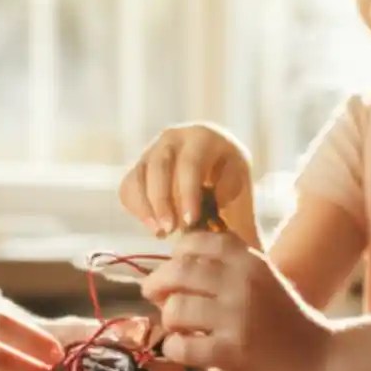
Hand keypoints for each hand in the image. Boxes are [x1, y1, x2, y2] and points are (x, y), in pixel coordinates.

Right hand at [120, 123, 252, 238]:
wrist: (216, 180)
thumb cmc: (232, 190)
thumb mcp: (242, 194)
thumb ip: (237, 208)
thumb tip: (228, 229)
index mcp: (205, 137)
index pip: (191, 162)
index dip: (188, 193)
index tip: (190, 221)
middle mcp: (174, 137)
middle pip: (160, 167)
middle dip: (163, 201)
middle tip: (170, 230)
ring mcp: (153, 151)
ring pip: (139, 177)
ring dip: (147, 208)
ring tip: (161, 233)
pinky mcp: (138, 168)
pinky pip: (128, 188)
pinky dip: (137, 210)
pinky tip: (154, 227)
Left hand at [140, 233, 332, 370]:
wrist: (319, 357)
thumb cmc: (283, 319)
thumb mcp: (262, 277)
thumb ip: (225, 266)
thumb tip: (171, 266)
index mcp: (249, 260)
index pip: (195, 241)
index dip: (175, 254)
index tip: (174, 269)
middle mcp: (242, 282)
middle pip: (178, 271)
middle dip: (157, 284)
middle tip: (155, 296)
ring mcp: (237, 316)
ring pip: (175, 309)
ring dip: (169, 321)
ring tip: (180, 329)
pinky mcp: (232, 351)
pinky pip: (181, 346)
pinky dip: (174, 349)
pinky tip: (184, 349)